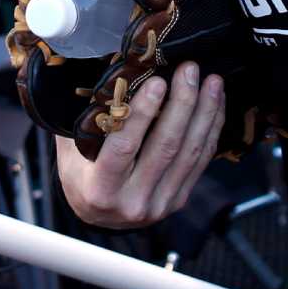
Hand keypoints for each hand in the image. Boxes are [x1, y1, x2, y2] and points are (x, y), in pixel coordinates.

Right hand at [57, 62, 225, 229]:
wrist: (100, 218)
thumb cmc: (81, 175)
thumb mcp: (71, 151)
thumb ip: (87, 119)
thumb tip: (107, 72)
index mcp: (100, 189)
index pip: (123, 147)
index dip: (142, 113)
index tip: (157, 81)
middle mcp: (132, 201)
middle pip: (165, 146)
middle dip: (182, 103)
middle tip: (189, 70)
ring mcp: (160, 203)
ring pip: (189, 152)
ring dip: (205, 112)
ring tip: (211, 81)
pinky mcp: (179, 200)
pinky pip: (201, 160)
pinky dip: (211, 129)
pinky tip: (216, 104)